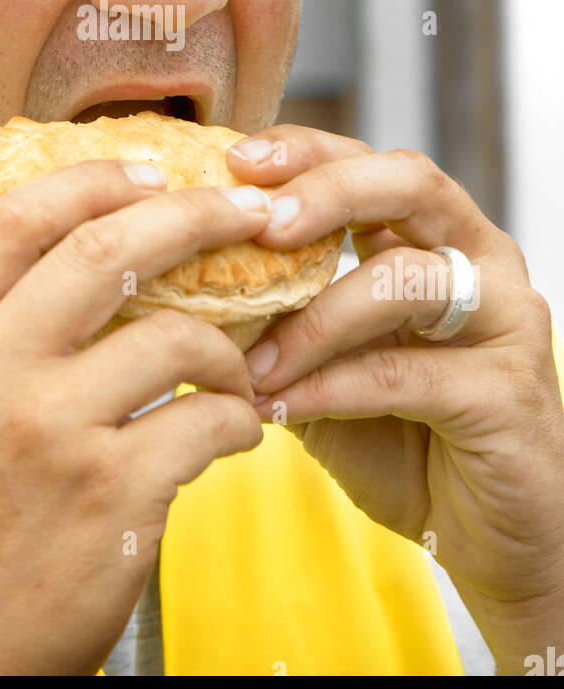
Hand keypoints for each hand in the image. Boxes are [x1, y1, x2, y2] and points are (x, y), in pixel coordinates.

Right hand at [0, 159, 268, 675]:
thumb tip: (93, 248)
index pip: (16, 218)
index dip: (95, 178)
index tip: (155, 170)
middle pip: (106, 248)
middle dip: (196, 216)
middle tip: (250, 214)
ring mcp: (46, 431)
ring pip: (177, 335)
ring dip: (230, 348)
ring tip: (242, 372)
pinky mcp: (108, 493)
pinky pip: (208, 420)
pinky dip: (240, 419)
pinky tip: (238, 433)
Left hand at [227, 126, 563, 641]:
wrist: (480, 537)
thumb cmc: (400, 439)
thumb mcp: (324, 366)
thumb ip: (277, 320)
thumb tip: (182, 283)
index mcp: (436, 238)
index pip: (371, 163)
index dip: (306, 151)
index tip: (235, 159)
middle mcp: (481, 261)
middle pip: (410, 184)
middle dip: (327, 190)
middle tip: (262, 220)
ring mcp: (504, 320)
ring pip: (405, 279)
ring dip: (313, 318)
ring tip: (250, 361)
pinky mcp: (508, 391)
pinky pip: (403, 373)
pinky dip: (329, 388)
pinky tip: (277, 409)